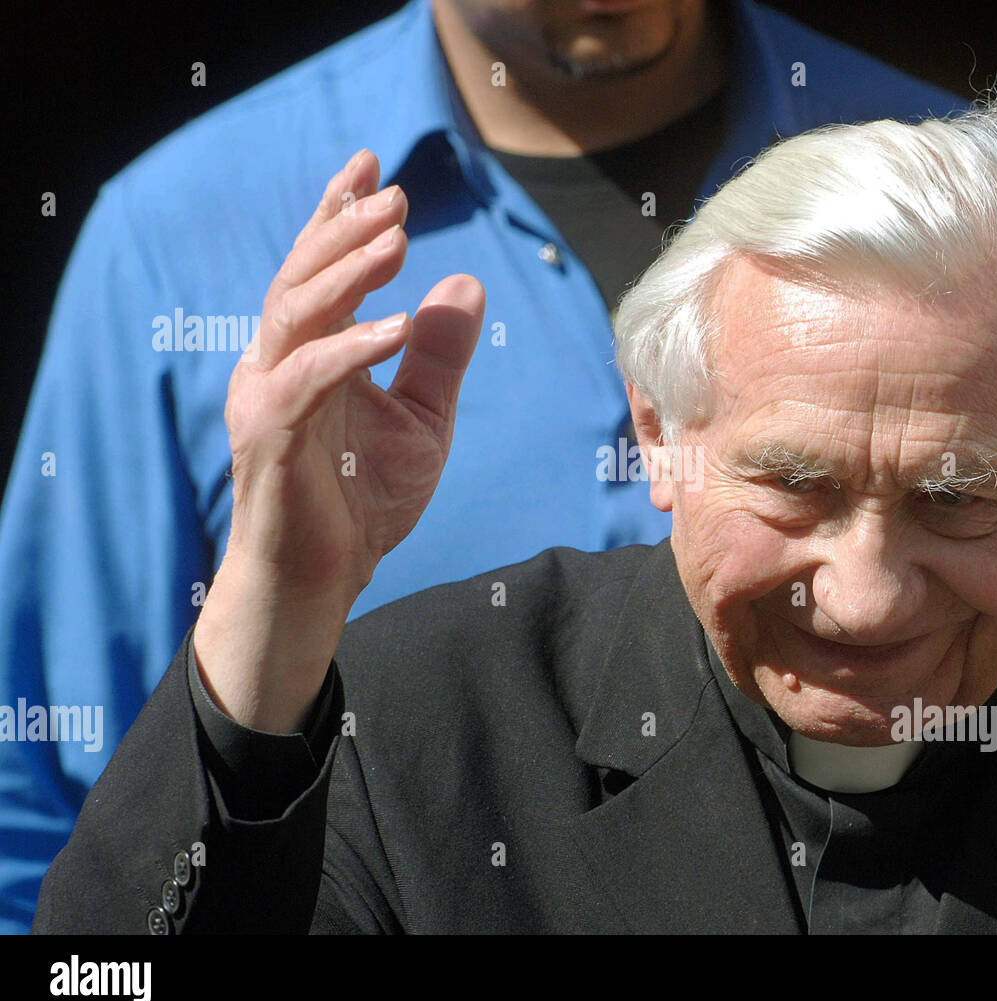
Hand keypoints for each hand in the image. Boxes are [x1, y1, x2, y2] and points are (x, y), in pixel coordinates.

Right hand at [194, 150, 484, 731]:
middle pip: (303, 276)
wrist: (326, 578)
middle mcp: (280, 363)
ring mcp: (268, 397)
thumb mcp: (423, 418)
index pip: (321, 270)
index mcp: (310, 353)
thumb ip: (439, 355)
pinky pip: (309, 380)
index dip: (340, 214)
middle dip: (346, 229)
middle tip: (395, 194)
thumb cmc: (365, 500)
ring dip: (346, 271)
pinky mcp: (269, 437)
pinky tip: (396, 326)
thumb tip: (467, 282)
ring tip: (397, 236)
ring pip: (296, 312)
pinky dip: (351, 349)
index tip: (374, 165)